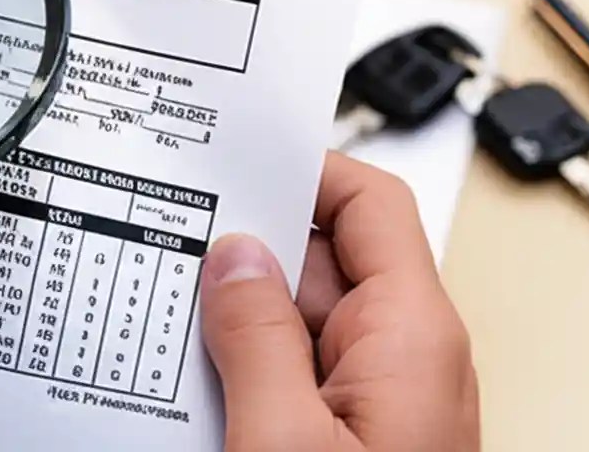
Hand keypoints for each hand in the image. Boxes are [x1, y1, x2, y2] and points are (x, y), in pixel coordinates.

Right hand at [200, 152, 479, 450]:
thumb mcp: (281, 439)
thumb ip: (255, 340)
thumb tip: (236, 258)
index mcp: (412, 338)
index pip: (372, 205)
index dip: (307, 174)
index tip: (238, 164)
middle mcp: (411, 360)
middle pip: (324, 265)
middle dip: (249, 260)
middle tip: (176, 261)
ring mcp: (387, 401)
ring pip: (303, 325)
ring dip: (242, 326)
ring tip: (180, 346)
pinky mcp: (360, 436)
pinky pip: (301, 377)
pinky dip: (252, 372)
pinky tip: (207, 393)